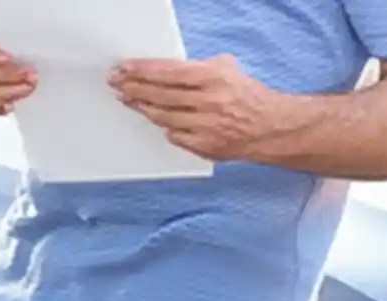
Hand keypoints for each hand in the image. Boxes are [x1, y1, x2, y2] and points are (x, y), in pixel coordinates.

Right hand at [0, 16, 36, 115]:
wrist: (2, 48)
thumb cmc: (5, 36)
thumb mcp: (6, 29)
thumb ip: (10, 35)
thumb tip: (26, 46)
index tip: (9, 59)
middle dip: (6, 76)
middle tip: (30, 78)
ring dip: (4, 93)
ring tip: (25, 90)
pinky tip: (10, 105)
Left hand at [109, 55, 287, 160]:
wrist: (269, 128)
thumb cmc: (246, 96)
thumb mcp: (226, 69)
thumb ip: (198, 67)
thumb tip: (165, 69)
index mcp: (213, 78)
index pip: (167, 73)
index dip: (142, 70)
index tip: (123, 68)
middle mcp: (208, 102)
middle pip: (160, 95)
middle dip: (134, 88)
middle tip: (117, 84)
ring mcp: (205, 126)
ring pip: (163, 117)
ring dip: (142, 107)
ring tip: (129, 99)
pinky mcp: (204, 146)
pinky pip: (174, 136)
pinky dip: (164, 126)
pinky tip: (154, 118)